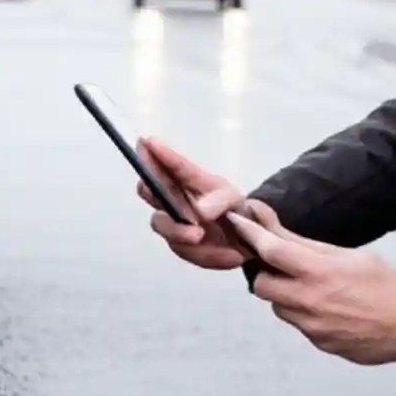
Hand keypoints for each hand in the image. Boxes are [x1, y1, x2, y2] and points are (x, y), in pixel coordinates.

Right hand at [135, 137, 265, 269]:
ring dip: (179, 231)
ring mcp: (175, 223)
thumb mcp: (234, 199)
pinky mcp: (183, 247)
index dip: (158, 153)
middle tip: (153, 188)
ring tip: (200, 235)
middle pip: (148, 189)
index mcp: (190, 180)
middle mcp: (175, 198)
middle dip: (148, 187)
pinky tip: (230, 255)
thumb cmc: (234, 208)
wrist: (248, 240)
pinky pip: (186, 251)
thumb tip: (199, 211)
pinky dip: (208, 254)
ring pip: (162, 224)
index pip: (172, 165)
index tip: (146, 141)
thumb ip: (219, 201)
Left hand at [226, 212, 395, 366]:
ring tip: (313, 289)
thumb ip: (308, 245)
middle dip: (266, 274)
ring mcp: (312, 326)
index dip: (250, 234)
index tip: (238, 223)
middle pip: (262, 286)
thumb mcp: (349, 255)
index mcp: (318, 272)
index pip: (270, 250)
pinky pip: (298, 325)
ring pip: (279, 307)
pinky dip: (304, 313)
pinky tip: (328, 308)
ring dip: (285, 296)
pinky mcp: (318, 343)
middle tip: (282, 268)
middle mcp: (308, 301)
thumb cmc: (386, 285)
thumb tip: (275, 228)